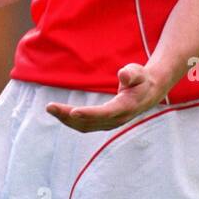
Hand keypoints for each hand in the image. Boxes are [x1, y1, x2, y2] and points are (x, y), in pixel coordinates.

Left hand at [46, 62, 168, 132]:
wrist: (148, 93)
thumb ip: (131, 73)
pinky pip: (85, 125)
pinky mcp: (104, 123)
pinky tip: (60, 113)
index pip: (105, 113)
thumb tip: (123, 74)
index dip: (89, 113)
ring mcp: (110, 124)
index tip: (73, 111)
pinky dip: (71, 121)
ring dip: (66, 119)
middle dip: (68, 116)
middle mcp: (116, 119)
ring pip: (85, 126)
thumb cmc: (141, 79)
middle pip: (89, 121)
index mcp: (125, 107)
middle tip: (49, 107)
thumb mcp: (139, 72)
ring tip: (50, 109)